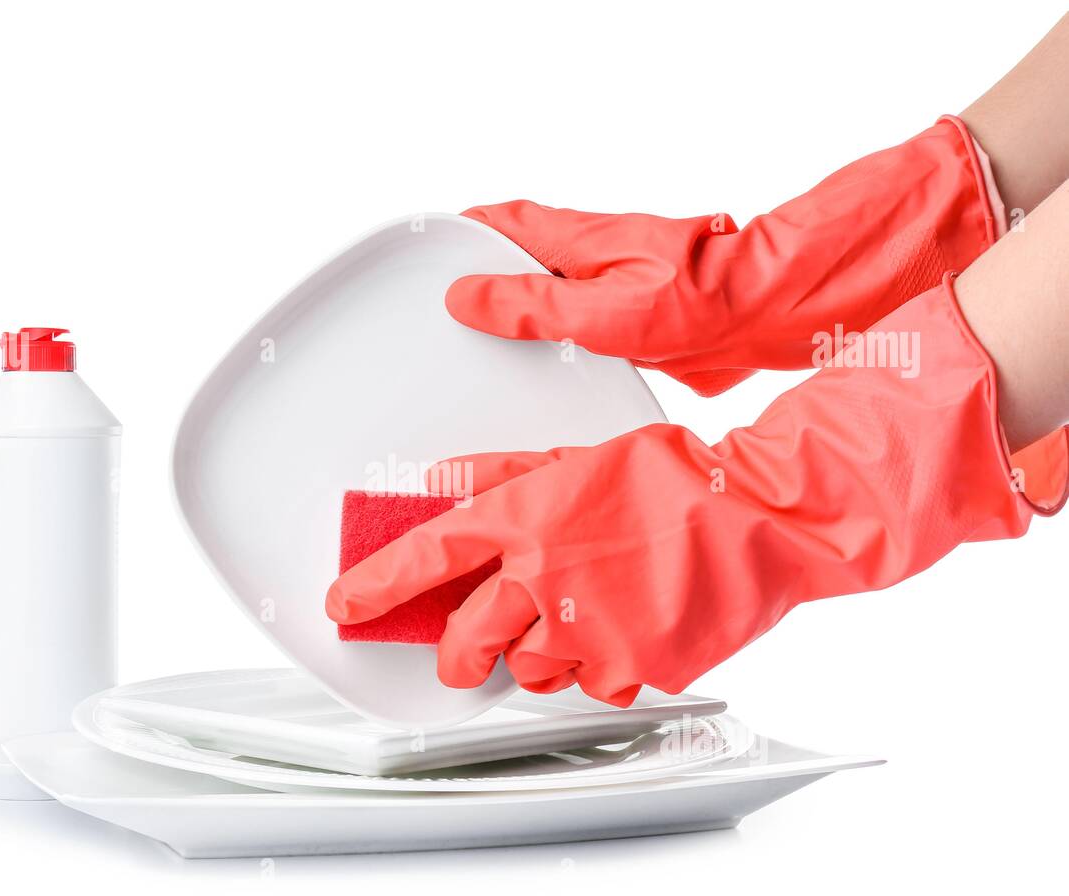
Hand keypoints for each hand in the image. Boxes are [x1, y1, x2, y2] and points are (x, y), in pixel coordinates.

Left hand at [329, 279, 1054, 704]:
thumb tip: (440, 481)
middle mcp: (543, 581)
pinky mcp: (630, 668)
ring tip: (573, 623)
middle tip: (463, 655)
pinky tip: (620, 634)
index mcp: (523, 521)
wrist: (757, 517)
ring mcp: (586, 631)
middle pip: (464, 642)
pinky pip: (589, 688)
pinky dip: (595, 670)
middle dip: (455, 655)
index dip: (375, 585)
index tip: (347, 604)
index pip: (424, 557)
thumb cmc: (672, 480)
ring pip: (528, 672)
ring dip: (536, 657)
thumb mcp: (575, 456)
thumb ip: (499, 475)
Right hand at [447, 118, 995, 395]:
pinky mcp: (635, 319)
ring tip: (479, 338)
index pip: (502, 223)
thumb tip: (467, 298)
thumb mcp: (604, 311)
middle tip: (441, 301)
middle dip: (479, 273)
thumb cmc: (705, 301)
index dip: (461, 232)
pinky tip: (544, 367)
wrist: (776, 313)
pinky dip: (551, 339)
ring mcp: (613, 287)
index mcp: (576, 243)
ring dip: (516, 307)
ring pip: (548, 291)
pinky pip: (577, 323)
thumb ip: (533, 307)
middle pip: (519, 257)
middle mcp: (591, 258)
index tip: (425, 247)